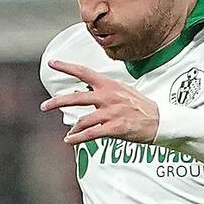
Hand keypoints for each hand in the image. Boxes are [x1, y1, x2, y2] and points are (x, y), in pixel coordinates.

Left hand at [40, 59, 159, 144]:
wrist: (160, 121)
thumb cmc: (140, 107)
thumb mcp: (123, 91)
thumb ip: (104, 90)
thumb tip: (88, 89)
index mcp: (109, 84)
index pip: (84, 72)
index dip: (66, 67)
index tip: (52, 63)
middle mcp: (108, 96)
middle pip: (76, 97)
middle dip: (57, 102)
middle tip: (44, 106)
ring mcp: (111, 113)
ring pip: (83, 120)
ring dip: (73, 129)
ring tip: (68, 135)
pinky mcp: (114, 128)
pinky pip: (91, 134)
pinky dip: (78, 138)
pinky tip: (70, 140)